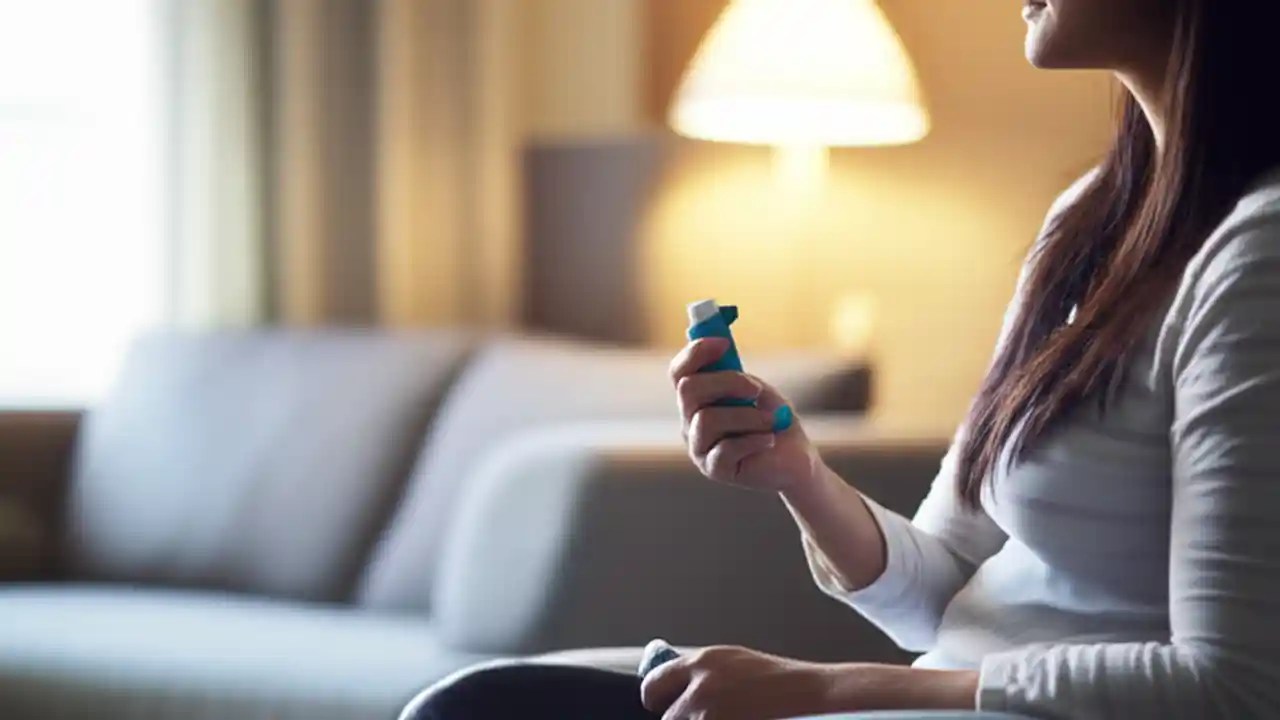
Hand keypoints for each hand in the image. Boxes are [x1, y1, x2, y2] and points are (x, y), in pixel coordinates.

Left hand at [639, 646, 840, 719]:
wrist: (810, 692)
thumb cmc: (778, 679)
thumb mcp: (733, 661)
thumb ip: (701, 671)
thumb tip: (676, 685)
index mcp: (703, 661)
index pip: (654, 684)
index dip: (656, 699)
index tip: (660, 705)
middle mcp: (702, 685)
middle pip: (668, 717)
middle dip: (680, 719)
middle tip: (699, 717)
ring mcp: (711, 713)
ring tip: (727, 715)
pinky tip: (738, 718)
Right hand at [669, 338, 822, 492]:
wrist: (795, 457)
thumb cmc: (773, 420)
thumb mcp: (756, 389)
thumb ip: (734, 371)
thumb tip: (719, 342)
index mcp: (697, 399)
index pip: (679, 371)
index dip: (695, 352)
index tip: (723, 343)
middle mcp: (690, 422)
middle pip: (688, 389)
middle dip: (726, 382)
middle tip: (756, 390)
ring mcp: (698, 447)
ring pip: (707, 420)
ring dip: (747, 416)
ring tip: (771, 421)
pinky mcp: (713, 470)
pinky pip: (724, 449)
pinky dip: (753, 440)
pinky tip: (769, 440)